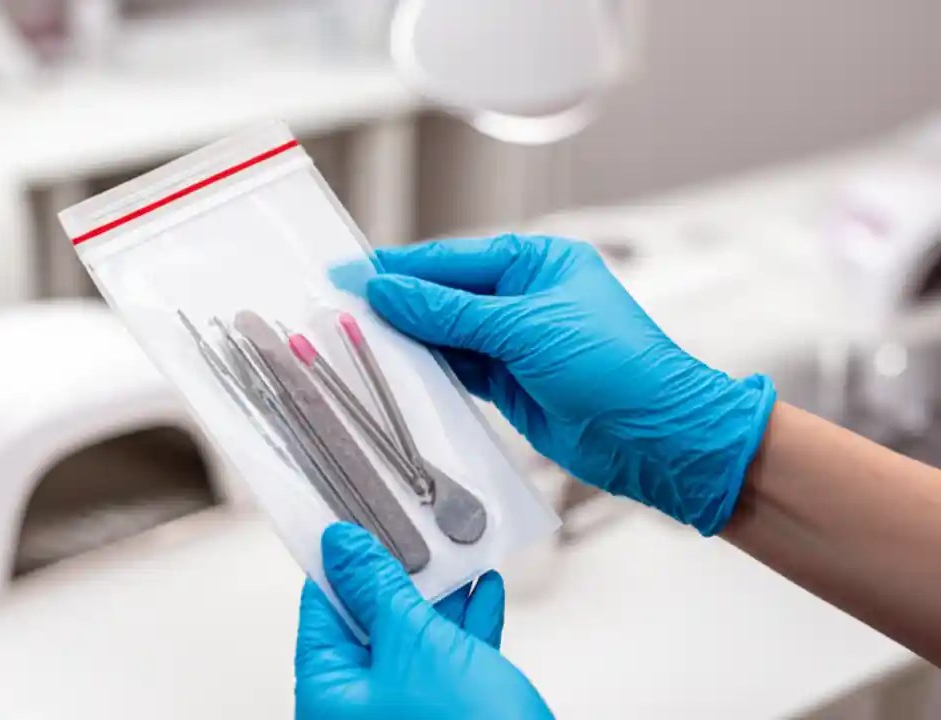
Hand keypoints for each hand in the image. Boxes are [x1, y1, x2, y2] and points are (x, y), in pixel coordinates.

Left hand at [295, 523, 552, 719]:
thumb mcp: (412, 643)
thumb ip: (377, 589)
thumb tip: (341, 546)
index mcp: (329, 694)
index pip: (320, 609)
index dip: (339, 559)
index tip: (352, 518)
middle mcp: (361, 707)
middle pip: (369, 620)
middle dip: (398, 572)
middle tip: (411, 526)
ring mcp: (406, 711)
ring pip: (415, 637)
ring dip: (440, 593)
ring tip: (455, 549)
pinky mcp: (449, 713)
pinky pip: (451, 659)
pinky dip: (467, 624)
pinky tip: (484, 590)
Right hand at [366, 235, 775, 535]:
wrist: (655, 440)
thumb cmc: (616, 367)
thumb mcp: (524, 329)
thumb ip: (449, 312)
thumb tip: (388, 291)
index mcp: (537, 262)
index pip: (452, 260)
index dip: (400, 268)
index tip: (351, 274)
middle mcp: (524, 296)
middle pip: (444, 296)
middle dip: (399, 304)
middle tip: (342, 307)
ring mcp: (516, 341)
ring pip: (446, 335)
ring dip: (410, 340)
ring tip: (358, 340)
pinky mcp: (511, 383)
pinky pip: (458, 370)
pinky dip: (429, 372)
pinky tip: (396, 371)